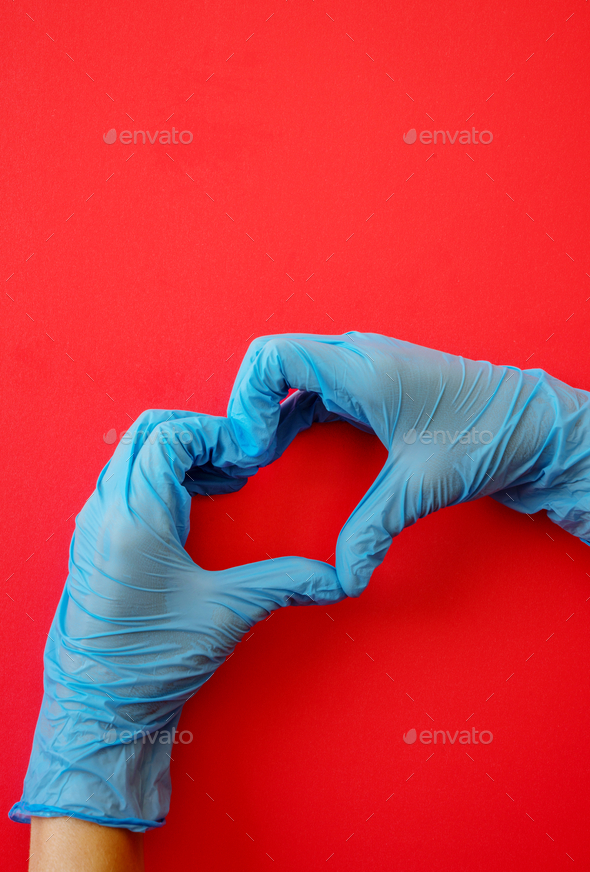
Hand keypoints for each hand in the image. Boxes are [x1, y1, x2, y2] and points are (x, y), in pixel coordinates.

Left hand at [10, 407, 345, 831]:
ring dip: (176, 454)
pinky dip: (157, 476)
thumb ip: (282, 583)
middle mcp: (105, 511)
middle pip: (144, 431)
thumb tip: (333, 578)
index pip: (170, 436)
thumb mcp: (224, 616)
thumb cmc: (150, 663)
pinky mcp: (92, 541)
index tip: (246, 459)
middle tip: (234, 462)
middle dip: (195, 434)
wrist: (98, 709)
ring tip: (220, 484)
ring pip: (130, 454)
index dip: (214, 435)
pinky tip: (190, 509)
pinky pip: (121, 482)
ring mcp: (92, 524)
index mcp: (135, 519)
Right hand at [227, 331, 589, 595]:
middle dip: (249, 406)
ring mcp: (363, 367)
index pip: (273, 357)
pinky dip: (288, 415)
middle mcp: (357, 357)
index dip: (248, 400)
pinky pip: (312, 390)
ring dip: (267, 412)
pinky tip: (284, 447)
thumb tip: (343, 576)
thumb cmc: (487, 435)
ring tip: (259, 456)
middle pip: (272, 362)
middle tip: (250, 458)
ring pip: (289, 375)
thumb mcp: (424, 486)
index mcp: (364, 369)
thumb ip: (374, 529)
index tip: (254, 447)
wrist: (533, 423)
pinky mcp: (370, 385)